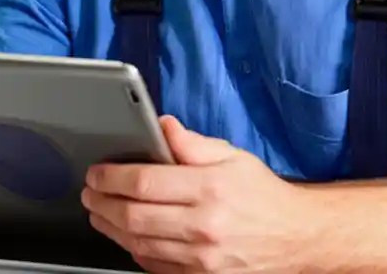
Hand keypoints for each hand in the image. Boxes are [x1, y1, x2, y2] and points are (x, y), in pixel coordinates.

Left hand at [82, 116, 313, 272]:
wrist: (297, 237)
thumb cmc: (263, 195)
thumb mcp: (233, 156)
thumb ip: (192, 143)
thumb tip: (161, 126)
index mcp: (211, 189)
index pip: (145, 183)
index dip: (112, 177)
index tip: (97, 173)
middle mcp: (205, 226)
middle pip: (134, 216)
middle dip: (101, 203)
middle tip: (89, 192)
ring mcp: (203, 258)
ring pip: (139, 244)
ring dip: (110, 228)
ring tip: (99, 213)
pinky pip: (155, 266)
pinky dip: (134, 250)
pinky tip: (126, 236)